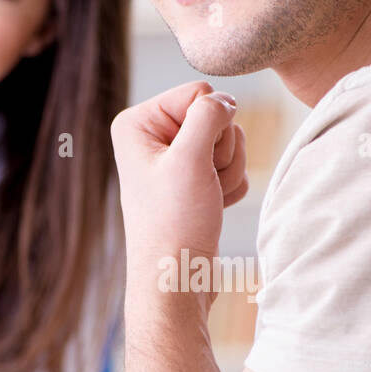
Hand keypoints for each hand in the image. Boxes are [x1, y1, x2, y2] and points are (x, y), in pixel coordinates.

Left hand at [111, 81, 247, 263]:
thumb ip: (208, 116)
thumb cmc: (174, 223)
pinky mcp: (195, 179)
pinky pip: (233, 167)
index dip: (211, 125)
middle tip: (199, 184)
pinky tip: (211, 207)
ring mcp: (175, 158)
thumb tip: (224, 99)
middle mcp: (153, 136)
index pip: (199, 93)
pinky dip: (230, 188)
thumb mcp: (190, 160)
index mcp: (137, 122)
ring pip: (230, 142)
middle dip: (221, 152)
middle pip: (217, 117)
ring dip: (228, 172)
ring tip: (204, 198)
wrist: (177, 278)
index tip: (194, 162)